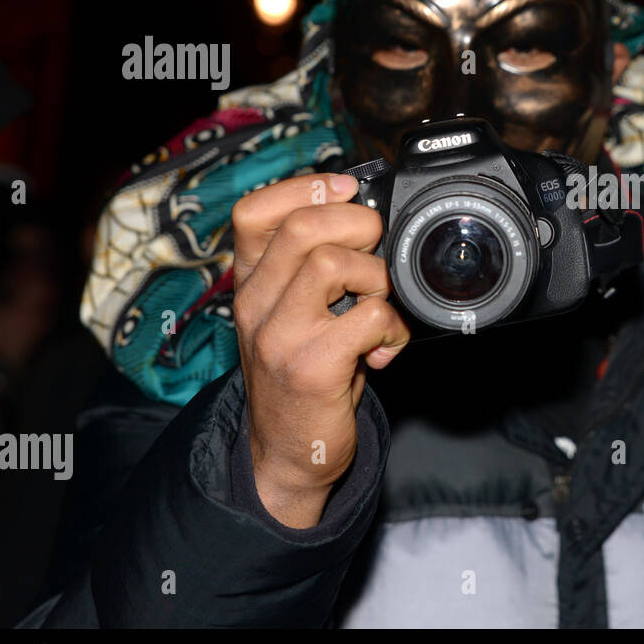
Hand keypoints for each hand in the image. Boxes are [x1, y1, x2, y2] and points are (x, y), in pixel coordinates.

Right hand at [231, 173, 408, 527]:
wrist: (288, 454)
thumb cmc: (303, 375)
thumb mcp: (292, 315)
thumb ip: (311, 269)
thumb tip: (365, 217)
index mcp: (250, 284)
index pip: (254, 211)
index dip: (306, 189)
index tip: (346, 190)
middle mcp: (256, 304)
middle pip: (303, 226)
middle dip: (358, 226)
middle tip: (375, 255)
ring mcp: (279, 335)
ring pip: (335, 264)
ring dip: (376, 279)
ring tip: (377, 308)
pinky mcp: (311, 367)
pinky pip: (369, 316)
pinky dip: (392, 328)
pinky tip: (383, 349)